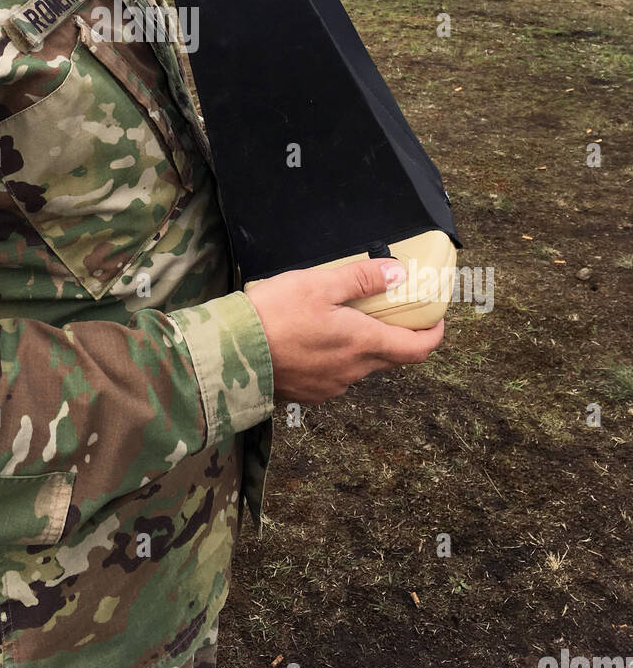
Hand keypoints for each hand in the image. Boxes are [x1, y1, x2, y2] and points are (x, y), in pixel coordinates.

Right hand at [244, 257, 444, 404]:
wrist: (232, 353)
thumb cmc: (275, 314)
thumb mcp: (319, 283)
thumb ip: (362, 278)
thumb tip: (399, 273)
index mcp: (363, 344)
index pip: (417, 349)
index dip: (433, 335)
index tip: (436, 320)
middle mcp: (353, 372)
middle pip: (390, 358)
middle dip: (397, 336)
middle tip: (390, 312)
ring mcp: (331, 387)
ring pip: (360, 366)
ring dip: (362, 346)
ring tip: (343, 321)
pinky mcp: (309, 393)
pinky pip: (334, 376)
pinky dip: (336, 358)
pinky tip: (315, 340)